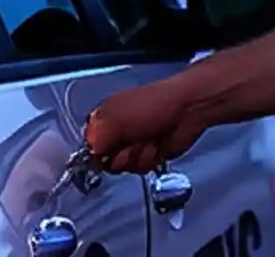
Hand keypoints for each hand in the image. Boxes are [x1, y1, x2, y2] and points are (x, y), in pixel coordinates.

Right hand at [84, 79, 207, 173]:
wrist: (186, 111)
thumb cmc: (154, 105)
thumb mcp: (116, 120)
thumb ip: (96, 139)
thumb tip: (88, 155)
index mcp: (103, 117)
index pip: (87, 145)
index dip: (96, 153)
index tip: (107, 150)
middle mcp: (116, 131)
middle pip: (105, 161)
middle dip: (120, 156)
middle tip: (132, 142)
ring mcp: (132, 143)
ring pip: (124, 166)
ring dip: (137, 156)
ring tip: (147, 140)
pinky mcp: (148, 154)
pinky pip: (140, 168)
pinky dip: (149, 159)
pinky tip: (156, 146)